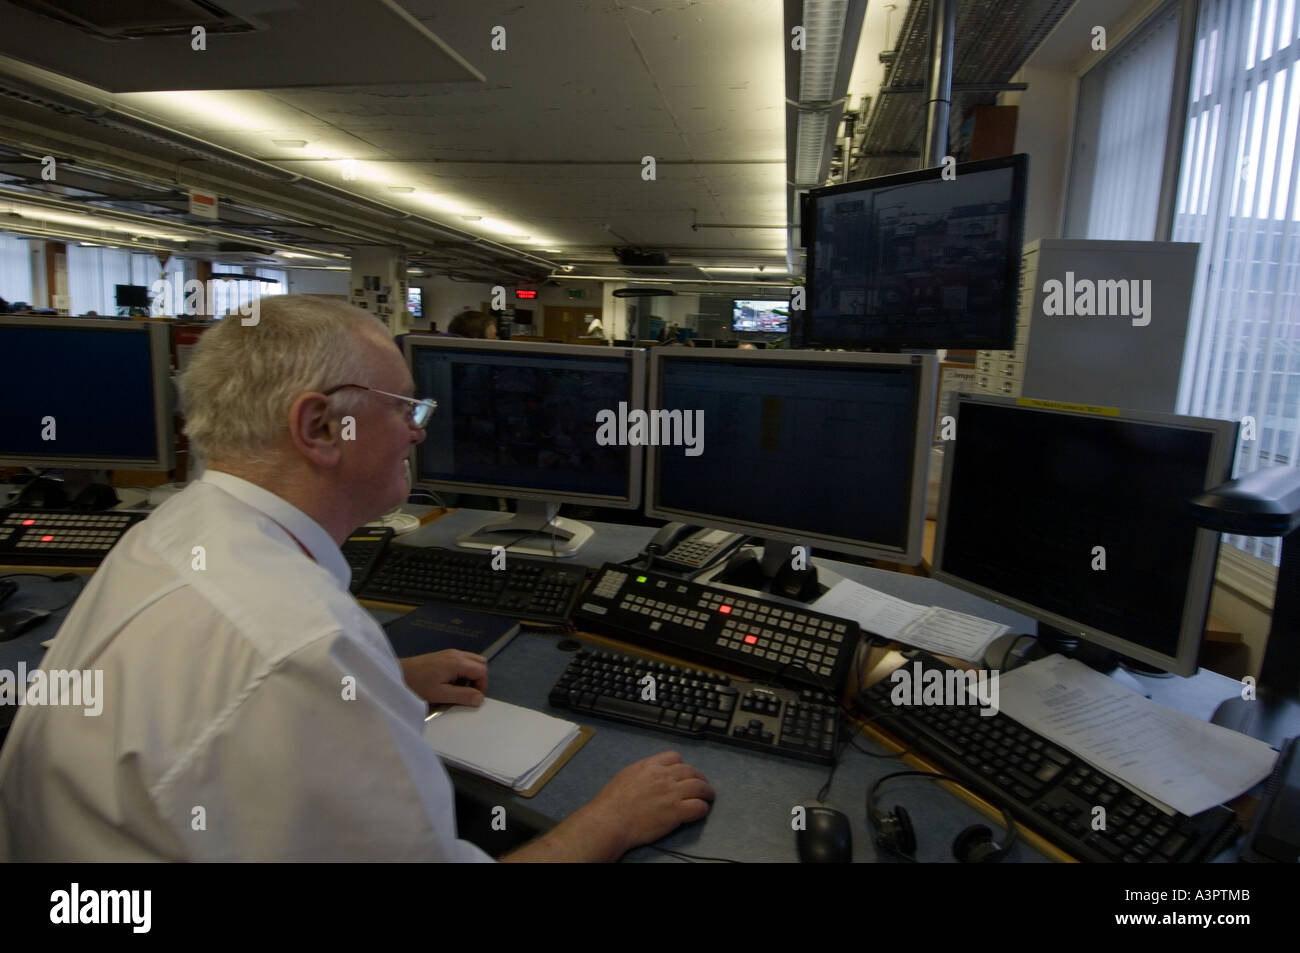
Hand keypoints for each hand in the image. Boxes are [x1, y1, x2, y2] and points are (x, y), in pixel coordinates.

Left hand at [399, 650, 487, 706]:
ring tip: (458, 689)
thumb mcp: (441, 694)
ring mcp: (449, 653)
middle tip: (469, 692)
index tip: (473, 698)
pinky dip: (462, 672)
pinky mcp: (443, 656)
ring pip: (471, 661)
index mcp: (457, 662)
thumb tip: (480, 699)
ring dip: (470, 675)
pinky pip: (461, 661)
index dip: (482, 685)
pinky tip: (450, 683)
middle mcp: (456, 654)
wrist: (398, 675)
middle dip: (479, 679)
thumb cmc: (418, 685)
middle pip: (480, 662)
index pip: (482, 670)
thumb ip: (463, 696)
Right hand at [583, 751, 714, 854]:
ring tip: (709, 796)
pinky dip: (702, 808)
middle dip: (699, 777)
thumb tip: (649, 775)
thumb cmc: (612, 802)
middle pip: (690, 771)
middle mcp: (664, 776)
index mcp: (650, 766)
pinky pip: (698, 806)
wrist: (611, 820)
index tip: (683, 772)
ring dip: (707, 791)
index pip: (674, 757)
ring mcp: (672, 793)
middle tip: (702, 784)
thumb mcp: (626, 776)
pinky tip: (701, 810)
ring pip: (699, 786)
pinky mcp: (676, 812)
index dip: (681, 765)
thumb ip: (642, 772)